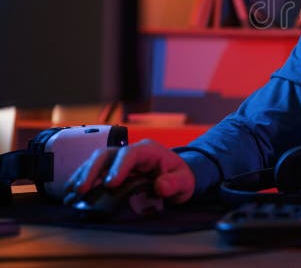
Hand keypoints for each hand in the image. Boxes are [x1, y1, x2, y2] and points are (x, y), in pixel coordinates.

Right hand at [63, 139, 195, 204]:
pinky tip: (72, 192)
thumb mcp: (184, 181)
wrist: (177, 178)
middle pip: (108, 154)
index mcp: (149, 151)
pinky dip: (83, 180)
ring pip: (97, 161)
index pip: (131, 154)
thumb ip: (174, 183)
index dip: (119, 167)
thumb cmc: (180, 177)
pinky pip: (94, 170)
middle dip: (93, 170)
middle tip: (82, 190)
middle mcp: (132, 152)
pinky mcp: (112, 169)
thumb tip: (161, 186)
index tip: (110, 184)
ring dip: (83, 175)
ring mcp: (120, 160)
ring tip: (72, 193)